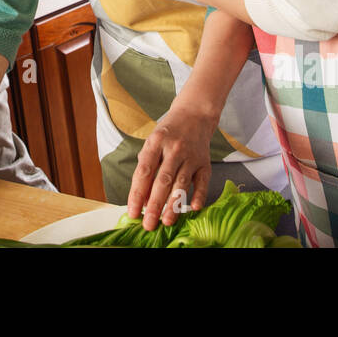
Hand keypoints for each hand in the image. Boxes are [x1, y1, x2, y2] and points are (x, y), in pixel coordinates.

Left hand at [126, 102, 215, 230]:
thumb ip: (146, 166)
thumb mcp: (152, 142)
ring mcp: (191, 155)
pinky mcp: (205, 162)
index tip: (132, 212)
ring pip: (181, 183)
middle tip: (148, 224)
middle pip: (162, 180)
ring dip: (173, 204)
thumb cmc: (168, 131)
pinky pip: (202, 181)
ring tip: (166, 221)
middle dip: (154, 204)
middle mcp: (173, 148)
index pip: (144, 171)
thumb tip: (141, 198)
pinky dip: (198, 195)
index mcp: (155, 142)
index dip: (137, 193)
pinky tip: (193, 208)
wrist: (195, 114)